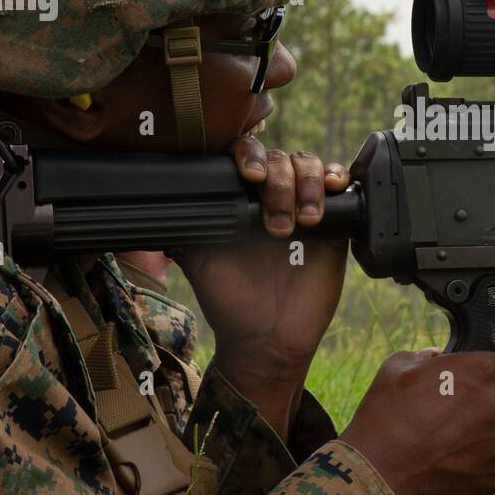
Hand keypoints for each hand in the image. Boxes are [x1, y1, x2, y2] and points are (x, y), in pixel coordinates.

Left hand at [172, 139, 350, 430]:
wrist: (266, 339)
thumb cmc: (230, 300)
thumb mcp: (197, 260)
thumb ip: (183, 228)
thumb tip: (152, 204)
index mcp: (241, 200)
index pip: (245, 156)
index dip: (249, 154)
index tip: (250, 176)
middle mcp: (273, 197)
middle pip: (281, 158)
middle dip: (280, 183)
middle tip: (275, 226)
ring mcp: (304, 207)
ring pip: (310, 166)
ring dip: (308, 184)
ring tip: (304, 221)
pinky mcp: (334, 224)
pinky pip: (341, 188)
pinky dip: (338, 178)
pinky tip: (334, 188)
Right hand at [340, 349, 494, 494]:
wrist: (378, 472)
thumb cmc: (386, 417)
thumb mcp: (401, 365)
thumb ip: (431, 356)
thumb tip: (440, 358)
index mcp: (483, 371)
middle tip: (463, 412)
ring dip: (486, 436)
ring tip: (449, 439)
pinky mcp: (494, 475)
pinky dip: (478, 463)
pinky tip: (449, 460)